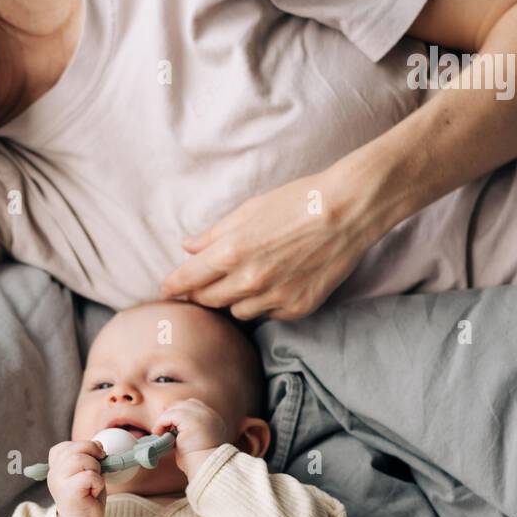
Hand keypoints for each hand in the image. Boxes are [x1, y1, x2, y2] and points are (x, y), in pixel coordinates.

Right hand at [46, 439, 106, 516]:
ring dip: (96, 469)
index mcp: (55, 467)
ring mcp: (59, 482)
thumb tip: (99, 445)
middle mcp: (54, 473)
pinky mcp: (69, 492)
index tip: (95, 457)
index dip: (84, 447)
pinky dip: (98, 482)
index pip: (65, 447)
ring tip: (94, 482)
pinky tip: (94, 492)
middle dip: (93, 454)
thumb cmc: (86, 498)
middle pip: (75, 449)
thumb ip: (88, 457)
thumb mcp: (86, 472)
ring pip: (81, 460)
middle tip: (99, 468)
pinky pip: (89, 476)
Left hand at [152, 399, 229, 479]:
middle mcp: (210, 414)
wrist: (205, 467)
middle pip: (185, 404)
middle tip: (163, 429)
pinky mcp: (190, 419)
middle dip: (171, 414)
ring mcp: (201, 415)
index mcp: (214, 420)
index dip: (180, 414)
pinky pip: (170, 414)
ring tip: (160, 432)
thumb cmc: (198, 462)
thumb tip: (171, 430)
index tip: (170, 427)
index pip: (194, 407)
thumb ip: (188, 432)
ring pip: (176, 408)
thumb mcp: (196, 442)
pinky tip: (159, 433)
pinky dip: (161, 422)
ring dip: (165, 419)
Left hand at [160, 160, 376, 320]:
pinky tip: (276, 283)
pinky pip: (268, 314)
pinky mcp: (297, 309)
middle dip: (202, 294)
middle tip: (203, 285)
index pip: (188, 280)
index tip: (168, 290)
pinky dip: (265, 303)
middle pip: (209, 301)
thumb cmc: (298, 201)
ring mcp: (274, 298)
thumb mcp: (250, 209)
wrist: (348, 211)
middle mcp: (249, 281)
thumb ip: (215, 233)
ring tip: (248, 279)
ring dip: (235, 300)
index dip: (174, 287)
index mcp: (231, 252)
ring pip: (238, 312)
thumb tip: (188, 248)